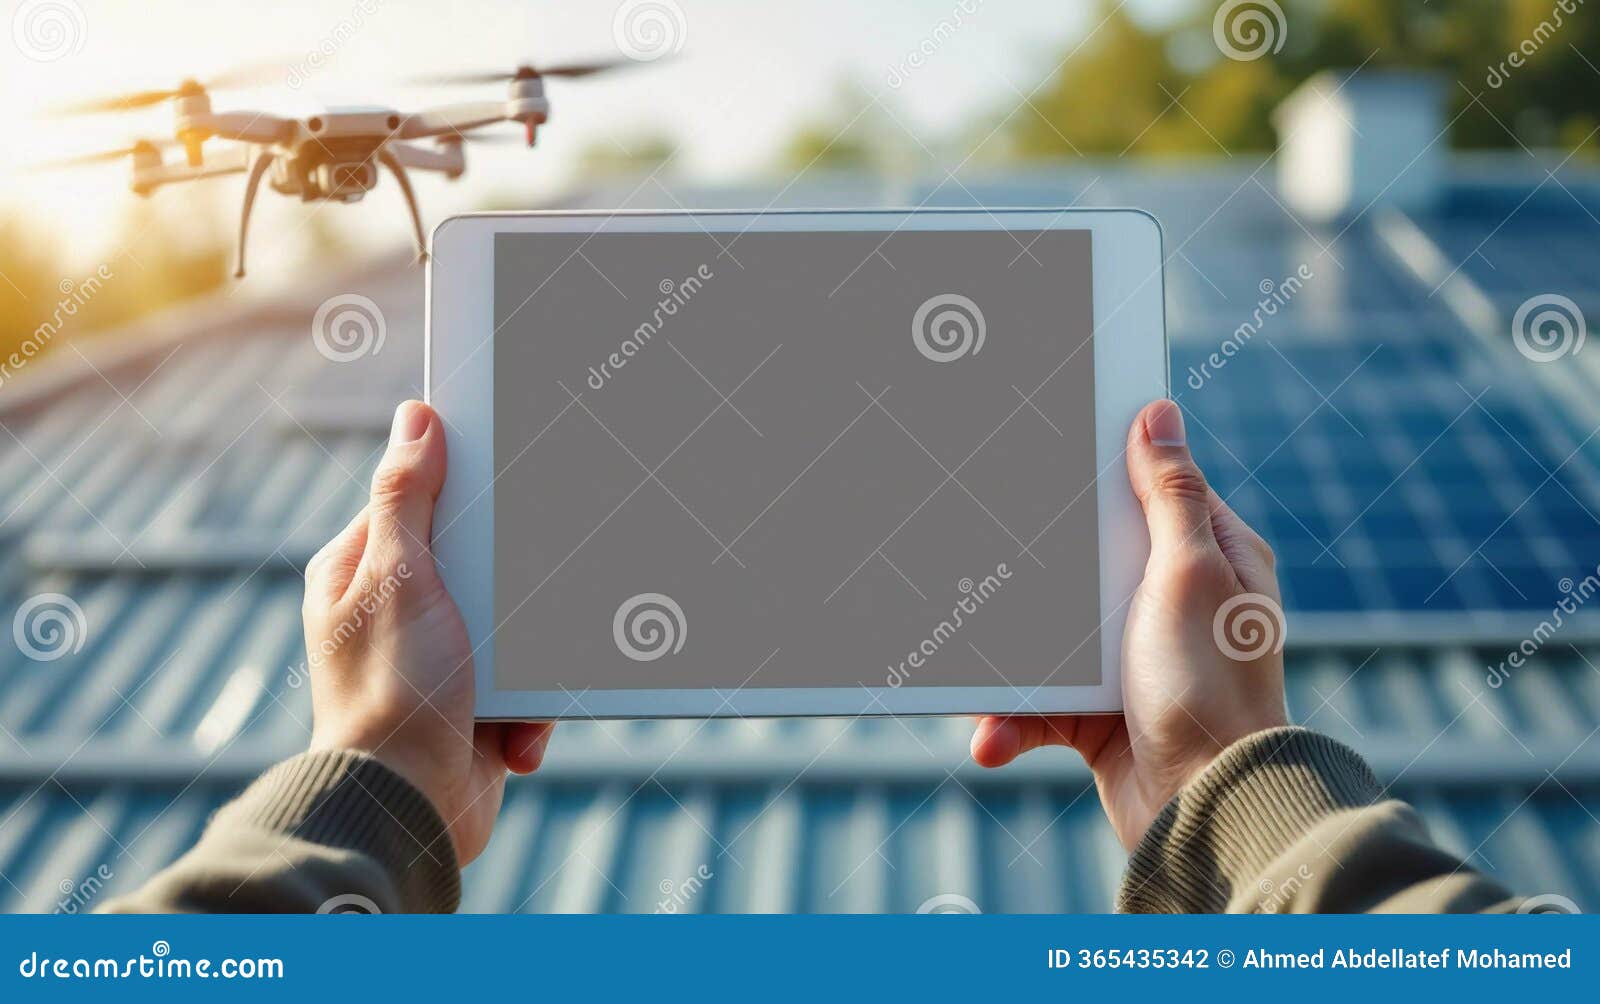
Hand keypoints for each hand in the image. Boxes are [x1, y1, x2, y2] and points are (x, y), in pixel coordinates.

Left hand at [302, 400, 551, 864]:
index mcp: (360, 572)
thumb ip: (408, 497)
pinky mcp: (472, 708)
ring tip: (510, 692)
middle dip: (512, 591)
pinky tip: (514, 735)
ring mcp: (435, 662)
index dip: (465, 486)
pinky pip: (523, 686)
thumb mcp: (400, 577)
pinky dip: (528, 713)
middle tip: (521, 599)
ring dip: (525, 662)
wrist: (407, 809)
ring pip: (512, 626)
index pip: (418, 500)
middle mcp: (393, 613)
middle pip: (479, 563)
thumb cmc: (393, 692)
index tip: (510, 476)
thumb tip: (417, 418)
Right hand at [969, 398, 1287, 848]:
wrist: (1205, 812)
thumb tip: (1159, 412)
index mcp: (1211, 558)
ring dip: (1010, 659)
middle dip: (1035, 567)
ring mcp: (1133, 658)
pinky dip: (1013, 718)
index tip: (1044, 445)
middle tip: (981, 542)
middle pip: (1087, 557)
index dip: (1102, 467)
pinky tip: (992, 734)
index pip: (1154, 489)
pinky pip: (1040, 701)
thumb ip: (1171, 496)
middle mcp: (1174, 604)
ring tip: (971, 668)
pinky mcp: (1099, 712)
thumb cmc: (1211, 690)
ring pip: (1052, 631)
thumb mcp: (1190, 575)